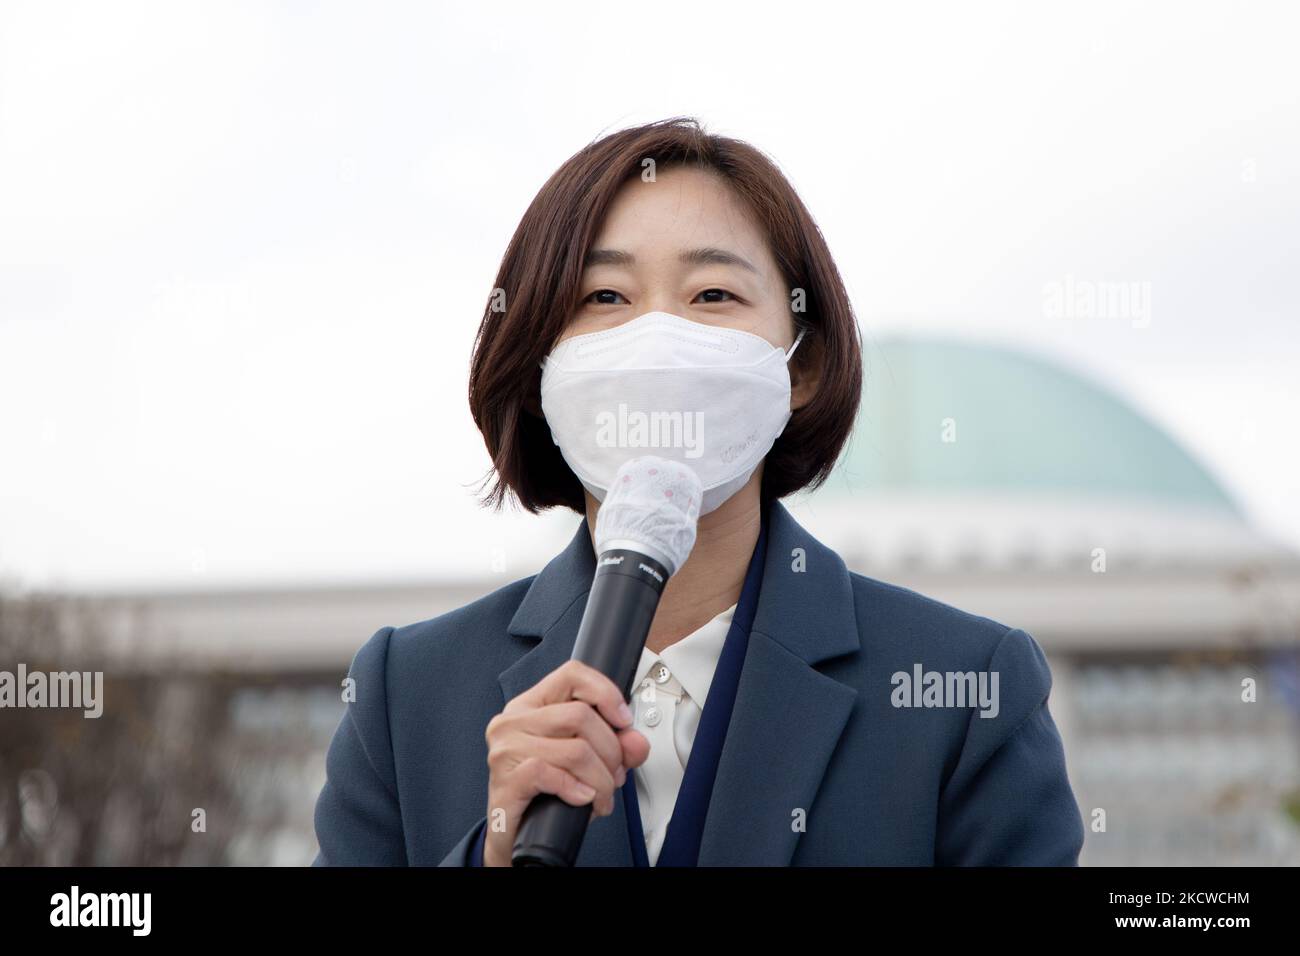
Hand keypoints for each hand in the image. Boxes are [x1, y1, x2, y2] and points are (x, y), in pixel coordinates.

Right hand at [481, 659, 650, 865]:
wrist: (515, 838)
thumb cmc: (545, 795)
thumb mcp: (586, 765)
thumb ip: (616, 748)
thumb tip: (636, 742)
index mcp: (531, 706)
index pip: (571, 675)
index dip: (605, 693)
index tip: (623, 720)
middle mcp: (513, 720)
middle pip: (580, 715)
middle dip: (610, 751)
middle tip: (614, 775)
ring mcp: (505, 749)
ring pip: (575, 749)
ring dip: (601, 779)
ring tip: (601, 794)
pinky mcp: (506, 779)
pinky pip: (552, 773)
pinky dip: (577, 789)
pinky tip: (582, 799)